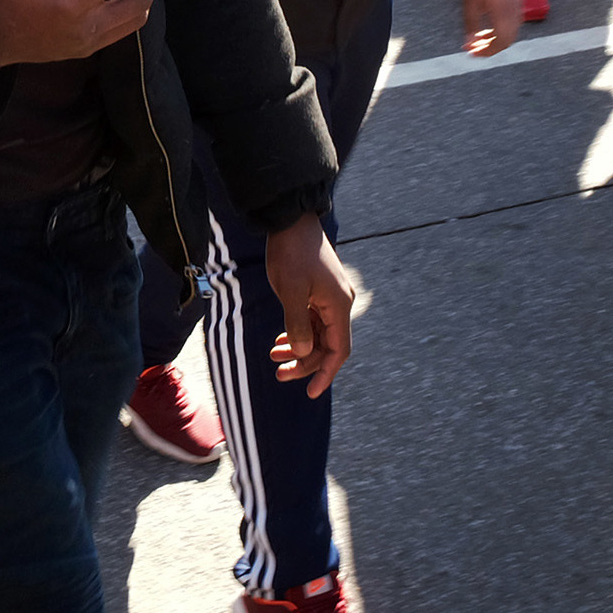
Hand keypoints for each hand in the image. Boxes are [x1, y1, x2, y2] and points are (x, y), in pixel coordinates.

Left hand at [264, 215, 357, 395]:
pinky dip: (298, 333)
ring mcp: (328, 298)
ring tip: (274, 357)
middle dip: (305, 362)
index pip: (338, 350)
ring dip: (299, 349)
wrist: (290, 220)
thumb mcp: (291, 289)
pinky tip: (281, 341)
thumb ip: (297, 323)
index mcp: (338, 306)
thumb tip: (303, 352)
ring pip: (318, 334)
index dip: (326, 373)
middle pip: (327, 345)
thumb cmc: (291, 252)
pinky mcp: (317, 292)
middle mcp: (338, 304)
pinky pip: (312, 321)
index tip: (310, 392)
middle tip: (278, 373)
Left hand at [458, 0, 521, 57]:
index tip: (475, 53)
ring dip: (497, 36)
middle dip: (492, 45)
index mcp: (504, 14)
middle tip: (477, 47)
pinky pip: (513, 18)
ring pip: (512, 28)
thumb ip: (471, 24)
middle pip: (509, 37)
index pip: (502, 42)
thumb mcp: (470, 2)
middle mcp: (515, 10)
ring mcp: (518, 2)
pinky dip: (502, 25)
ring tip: (481, 35)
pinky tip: (490, 22)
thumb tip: (470, 43)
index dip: (488, 51)